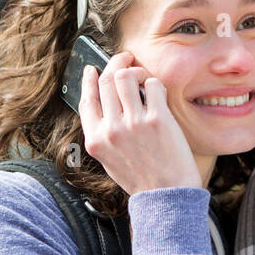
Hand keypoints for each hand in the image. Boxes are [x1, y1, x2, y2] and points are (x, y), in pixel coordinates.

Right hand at [79, 52, 201, 193]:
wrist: (168, 196)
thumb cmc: (142, 179)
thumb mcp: (110, 161)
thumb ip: (103, 135)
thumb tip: (102, 105)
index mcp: (95, 140)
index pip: (86, 99)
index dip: (89, 80)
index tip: (94, 69)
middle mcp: (111, 129)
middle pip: (107, 81)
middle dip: (116, 62)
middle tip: (126, 58)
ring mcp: (134, 123)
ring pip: (127, 76)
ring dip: (136, 70)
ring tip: (144, 76)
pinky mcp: (158, 119)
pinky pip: (153, 84)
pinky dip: (155, 83)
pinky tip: (158, 92)